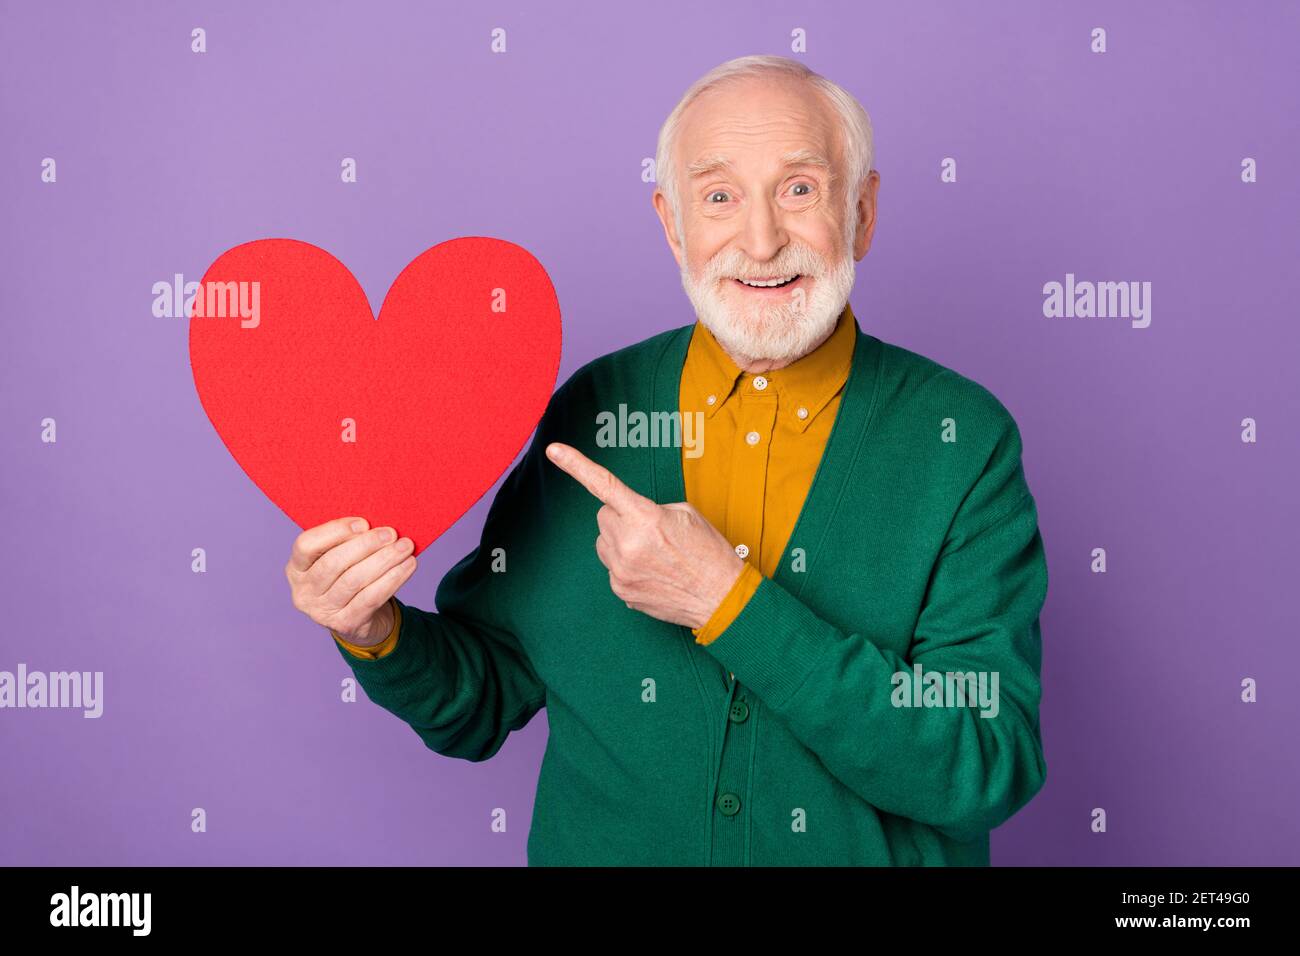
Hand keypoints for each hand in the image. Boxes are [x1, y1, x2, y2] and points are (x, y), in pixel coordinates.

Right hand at [285, 516, 416, 644]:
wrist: (359, 620)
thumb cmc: (348, 577)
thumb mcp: (340, 559)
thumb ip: (348, 541)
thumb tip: (377, 524)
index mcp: (295, 568)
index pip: (305, 545)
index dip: (334, 531)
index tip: (363, 523)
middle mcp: (303, 592)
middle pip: (333, 563)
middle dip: (366, 545)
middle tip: (391, 533)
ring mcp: (321, 611)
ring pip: (354, 580)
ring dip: (384, 560)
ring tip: (405, 546)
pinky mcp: (345, 624)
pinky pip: (371, 597)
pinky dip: (393, 579)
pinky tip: (408, 565)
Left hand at [545, 442, 744, 629]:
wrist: (721, 598)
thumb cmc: (709, 553)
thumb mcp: (685, 514)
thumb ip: (649, 508)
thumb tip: (628, 516)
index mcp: (645, 518)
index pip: (604, 485)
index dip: (576, 465)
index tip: (553, 450)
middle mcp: (627, 544)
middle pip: (603, 516)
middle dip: (620, 517)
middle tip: (650, 529)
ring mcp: (621, 570)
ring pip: (604, 542)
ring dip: (620, 541)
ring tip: (653, 553)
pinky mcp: (621, 591)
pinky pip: (612, 566)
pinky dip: (626, 564)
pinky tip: (651, 571)